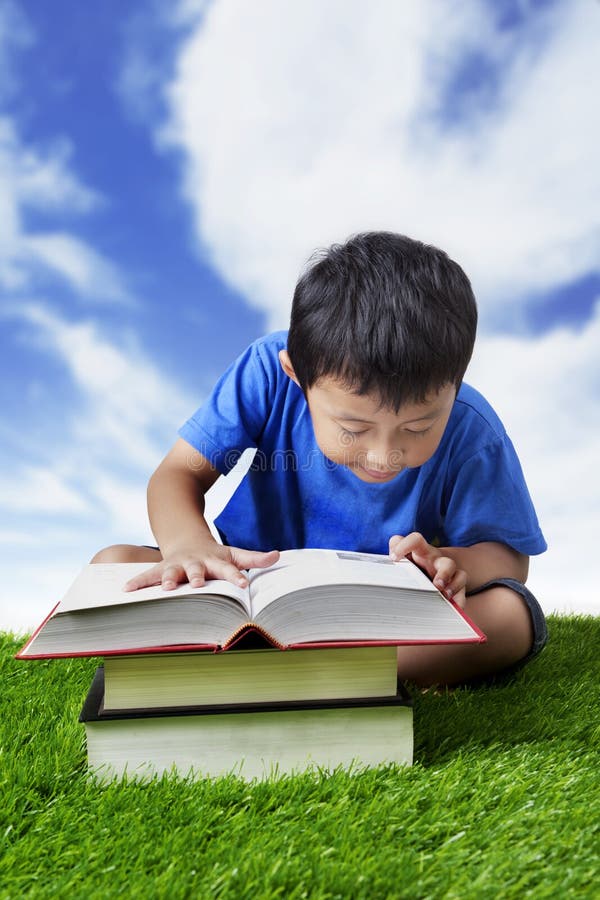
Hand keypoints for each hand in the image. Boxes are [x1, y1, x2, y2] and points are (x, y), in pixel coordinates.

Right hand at [124, 543, 279, 591]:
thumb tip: (278, 555)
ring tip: (165, 588)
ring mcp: (176, 566)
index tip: (243, 585)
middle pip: (196, 570)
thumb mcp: (234, 554)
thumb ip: (254, 558)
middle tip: (198, 585)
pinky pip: (147, 576)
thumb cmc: (214, 554)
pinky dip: (137, 583)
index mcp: (214, 562)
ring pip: (171, 572)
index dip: (235, 577)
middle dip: (196, 577)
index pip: (228, 570)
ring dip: (168, 580)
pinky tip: (125, 591)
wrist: (186, 537)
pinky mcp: (161, 569)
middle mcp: (194, 563)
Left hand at [389, 532, 467, 607]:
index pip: (416, 540)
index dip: (404, 545)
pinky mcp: (456, 587)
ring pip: (460, 576)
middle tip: (436, 585)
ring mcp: (448, 574)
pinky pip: (462, 594)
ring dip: (454, 586)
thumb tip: (380, 571)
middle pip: (447, 563)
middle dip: (444, 574)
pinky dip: (459, 601)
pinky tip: (454, 607)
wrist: (431, 567)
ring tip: (445, 596)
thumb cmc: (411, 564)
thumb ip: (392, 563)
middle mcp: (437, 561)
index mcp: (422, 551)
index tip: (393, 558)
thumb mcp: (401, 560)